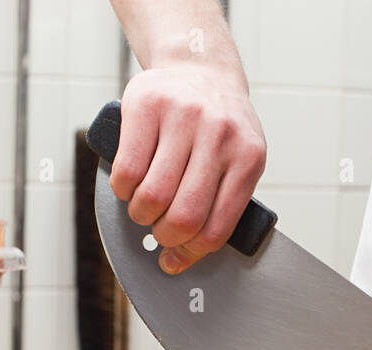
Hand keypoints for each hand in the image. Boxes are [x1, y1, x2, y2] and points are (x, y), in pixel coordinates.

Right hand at [108, 65, 265, 274]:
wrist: (199, 68)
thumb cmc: (217, 127)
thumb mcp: (235, 160)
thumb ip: (220, 204)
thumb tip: (181, 259)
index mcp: (248, 158)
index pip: (216, 228)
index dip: (190, 253)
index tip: (173, 259)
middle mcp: (219, 135)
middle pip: (183, 216)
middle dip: (164, 235)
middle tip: (158, 231)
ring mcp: (183, 117)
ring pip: (152, 196)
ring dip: (140, 214)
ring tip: (143, 207)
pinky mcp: (147, 105)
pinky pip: (127, 169)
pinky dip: (123, 190)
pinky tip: (130, 185)